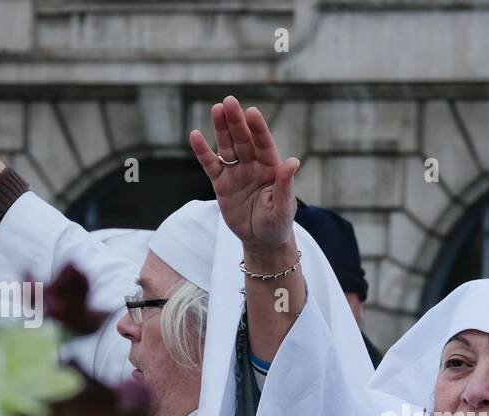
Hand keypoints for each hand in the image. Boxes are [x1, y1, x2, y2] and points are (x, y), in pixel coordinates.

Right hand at [189, 96, 299, 250]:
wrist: (262, 240)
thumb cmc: (278, 223)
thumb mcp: (284, 207)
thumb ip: (286, 184)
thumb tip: (293, 161)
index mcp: (271, 168)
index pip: (264, 144)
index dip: (258, 129)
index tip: (252, 112)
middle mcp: (253, 165)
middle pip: (243, 140)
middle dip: (236, 122)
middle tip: (229, 101)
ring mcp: (236, 172)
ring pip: (227, 147)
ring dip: (221, 129)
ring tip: (216, 109)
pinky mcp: (221, 183)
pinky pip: (210, 165)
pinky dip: (202, 152)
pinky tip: (195, 136)